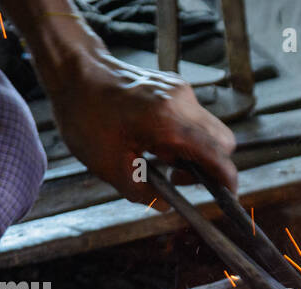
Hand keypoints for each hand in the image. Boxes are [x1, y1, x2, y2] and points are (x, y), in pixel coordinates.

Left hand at [48, 52, 237, 202]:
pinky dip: (185, 136)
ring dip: (196, 151)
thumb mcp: (109, 166)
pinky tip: (156, 142)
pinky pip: (194, 118)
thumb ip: (143, 192)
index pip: (218, 156)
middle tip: (180, 179)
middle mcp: (182, 103)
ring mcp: (180, 91)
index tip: (226, 199)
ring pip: (210, 130)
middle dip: (211, 167)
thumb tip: (166, 204)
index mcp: (169, 122)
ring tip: (162, 160)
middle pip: (223, 142)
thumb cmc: (85, 114)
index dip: (227, 182)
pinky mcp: (174, 87)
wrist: (73, 71)